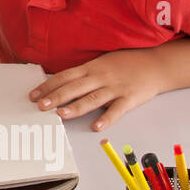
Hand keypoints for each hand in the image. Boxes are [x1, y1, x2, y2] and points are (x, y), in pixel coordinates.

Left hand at [28, 48, 166, 130]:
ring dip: (75, 107)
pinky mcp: (130, 98)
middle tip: (40, 106)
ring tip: (60, 115)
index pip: (65, 77)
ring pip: (92, 98)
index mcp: (91, 67)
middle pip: (74, 87)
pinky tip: (96, 126)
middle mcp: (101, 77)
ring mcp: (115, 88)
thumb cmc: (126, 63)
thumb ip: (83, 73)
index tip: (33, 95)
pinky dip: (107, 118)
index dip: (48, 85)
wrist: (156, 64)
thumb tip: (61, 84)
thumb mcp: (102, 62)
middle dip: (55, 96)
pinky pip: (117, 110)